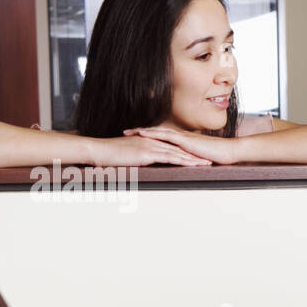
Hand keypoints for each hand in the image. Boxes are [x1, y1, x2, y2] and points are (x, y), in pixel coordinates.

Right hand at [88, 135, 212, 166]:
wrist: (98, 151)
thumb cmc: (109, 155)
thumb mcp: (127, 156)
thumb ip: (138, 157)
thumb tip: (144, 163)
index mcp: (149, 142)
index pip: (171, 147)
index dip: (185, 152)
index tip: (197, 156)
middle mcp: (152, 142)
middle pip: (178, 149)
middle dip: (194, 155)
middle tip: (208, 159)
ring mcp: (150, 146)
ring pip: (177, 153)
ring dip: (192, 159)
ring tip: (206, 163)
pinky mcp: (147, 153)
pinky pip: (168, 157)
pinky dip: (182, 161)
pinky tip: (191, 165)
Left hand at [121, 125, 235, 164]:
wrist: (228, 151)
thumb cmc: (217, 155)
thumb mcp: (199, 158)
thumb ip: (190, 158)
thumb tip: (183, 164)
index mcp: (182, 141)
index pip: (162, 138)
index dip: (148, 137)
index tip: (135, 138)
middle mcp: (180, 136)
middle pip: (156, 133)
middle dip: (140, 132)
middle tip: (125, 132)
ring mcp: (182, 137)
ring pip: (158, 132)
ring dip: (143, 131)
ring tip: (130, 132)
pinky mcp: (185, 140)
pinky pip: (166, 136)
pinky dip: (154, 134)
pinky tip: (144, 134)